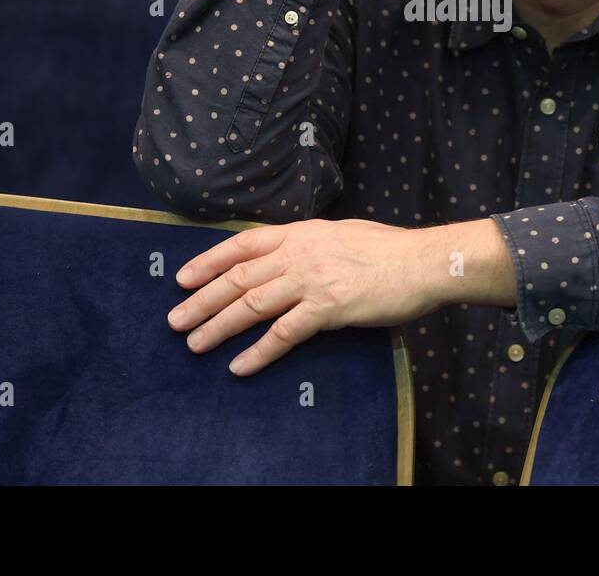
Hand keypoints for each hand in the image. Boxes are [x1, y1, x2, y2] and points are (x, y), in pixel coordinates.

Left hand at [167, 218, 438, 375]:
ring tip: (194, 344)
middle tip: (175, 319)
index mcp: (302, 232)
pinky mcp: (328, 307)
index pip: (244, 243)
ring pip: (252, 304)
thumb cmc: (390, 250)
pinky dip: (259, 351)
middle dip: (202, 299)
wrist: (424, 262)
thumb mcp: (343, 232)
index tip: (184, 277)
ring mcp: (312, 279)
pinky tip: (240, 366)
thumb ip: (313, 242)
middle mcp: (300, 252)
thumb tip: (292, 253)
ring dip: (219, 326)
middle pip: (238, 276)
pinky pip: (284, 333)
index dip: (209, 260)